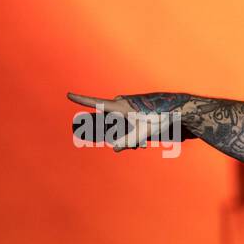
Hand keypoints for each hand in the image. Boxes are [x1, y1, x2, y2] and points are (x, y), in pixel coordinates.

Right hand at [67, 91, 182, 150]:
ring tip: (142, 145)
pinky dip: (132, 132)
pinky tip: (144, 142)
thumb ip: (127, 141)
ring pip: (119, 124)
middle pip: (109, 122)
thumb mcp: (143, 132)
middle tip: (133, 147)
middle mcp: (121, 103)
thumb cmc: (158, 117)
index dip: (81, 100)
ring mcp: (128, 105)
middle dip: (115, 136)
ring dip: (126, 136)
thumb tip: (116, 148)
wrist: (176, 107)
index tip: (68, 94)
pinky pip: (126, 122)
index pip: (96, 103)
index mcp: (119, 106)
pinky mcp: (135, 108)